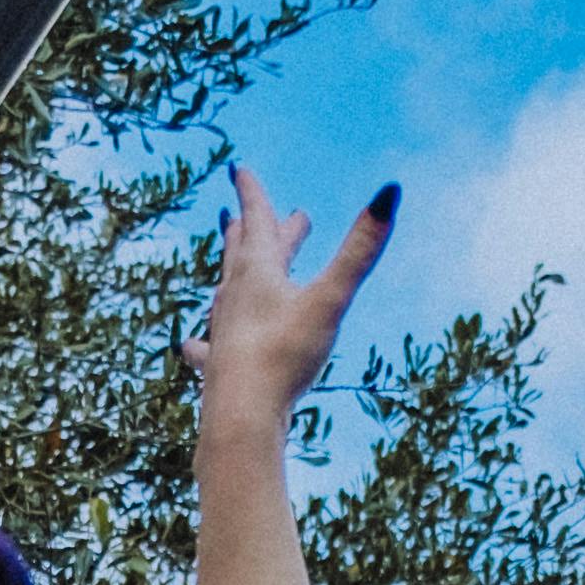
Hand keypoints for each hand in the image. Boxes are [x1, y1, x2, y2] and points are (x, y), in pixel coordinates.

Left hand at [193, 160, 398, 449]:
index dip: (251, 192)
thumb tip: (390, 192)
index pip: (255, 220)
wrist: (243, 414)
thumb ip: (360, 251)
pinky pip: (210, 343)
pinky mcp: (221, 365)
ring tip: (233, 267)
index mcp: (257, 271)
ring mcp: (223, 329)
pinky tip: (194, 344)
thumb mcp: (329, 300)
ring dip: (234, 273)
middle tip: (248, 211)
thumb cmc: (284, 354)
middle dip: (252, 229)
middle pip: (242, 252)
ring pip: (227, 292)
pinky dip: (208, 337)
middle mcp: (234, 294)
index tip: (238, 170)